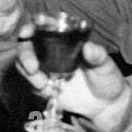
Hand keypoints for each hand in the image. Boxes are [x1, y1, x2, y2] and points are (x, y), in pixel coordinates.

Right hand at [13, 30, 130, 130]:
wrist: (106, 105)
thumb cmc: (107, 79)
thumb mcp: (106, 65)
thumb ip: (98, 56)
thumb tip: (88, 47)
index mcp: (65, 40)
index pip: (42, 27)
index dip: (30, 27)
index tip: (26, 32)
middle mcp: (51, 52)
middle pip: (26, 45)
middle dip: (24, 54)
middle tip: (32, 67)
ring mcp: (46, 69)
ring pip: (24, 64)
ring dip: (27, 72)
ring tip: (42, 83)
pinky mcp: (44, 86)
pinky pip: (30, 83)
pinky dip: (33, 85)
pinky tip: (46, 89)